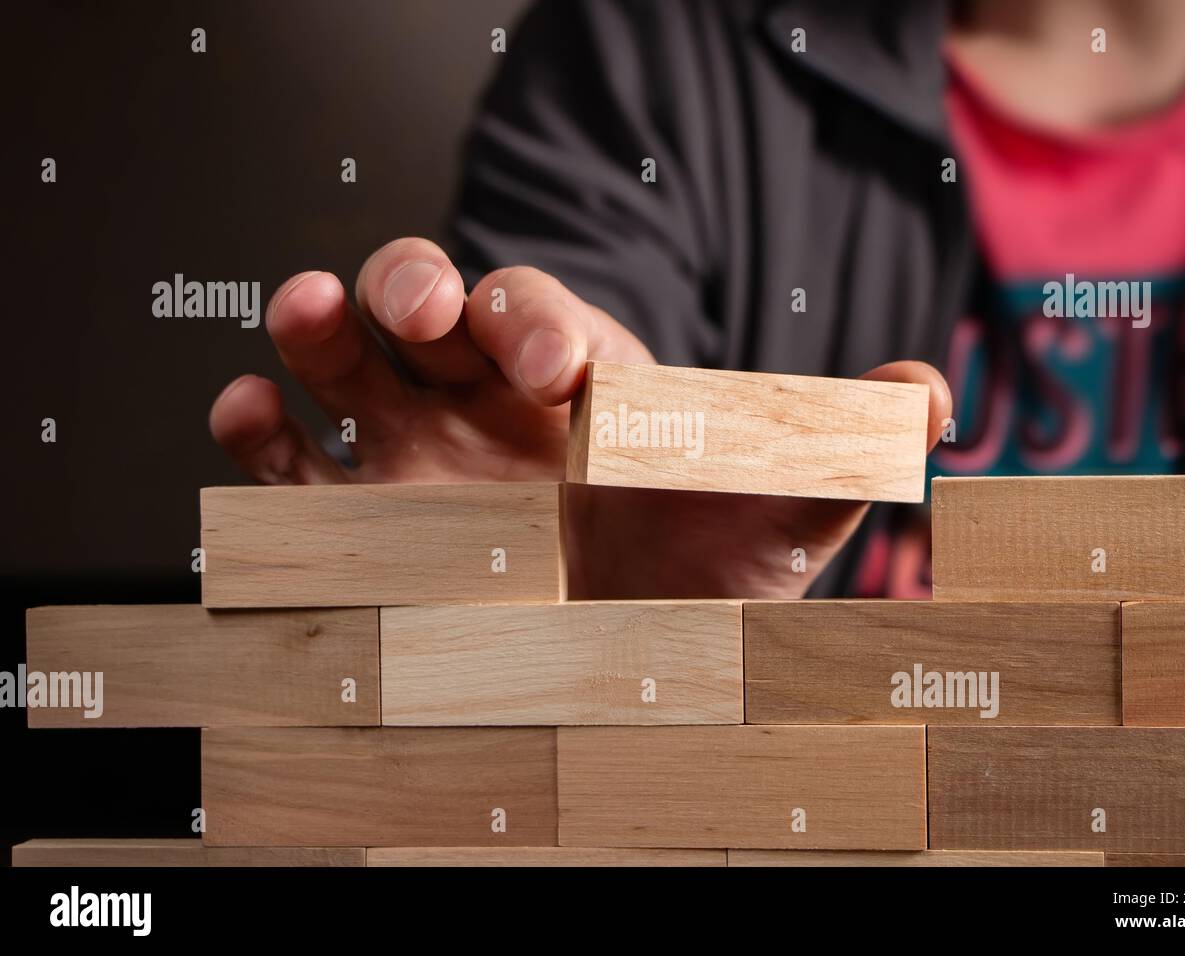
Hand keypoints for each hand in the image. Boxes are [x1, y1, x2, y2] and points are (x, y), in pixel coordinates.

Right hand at [209, 238, 951, 597]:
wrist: (640, 659)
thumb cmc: (705, 567)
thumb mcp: (779, 510)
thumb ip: (838, 448)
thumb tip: (927, 395)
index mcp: (583, 381)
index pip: (541, 313)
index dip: (538, 321)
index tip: (560, 375)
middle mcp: (490, 400)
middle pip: (427, 300)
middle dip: (417, 284)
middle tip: (425, 311)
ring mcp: (418, 450)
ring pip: (345, 353)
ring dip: (318, 320)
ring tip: (310, 318)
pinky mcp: (359, 514)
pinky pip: (290, 454)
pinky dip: (260, 425)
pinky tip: (256, 417)